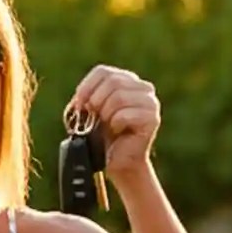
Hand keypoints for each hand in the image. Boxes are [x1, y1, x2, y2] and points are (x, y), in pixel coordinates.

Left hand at [68, 64, 159, 180]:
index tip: (79, 104)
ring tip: (107, 125)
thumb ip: (86, 99)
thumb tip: (80, 99)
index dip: (87, 86)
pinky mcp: (152, 118)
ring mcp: (150, 102)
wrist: (118, 160)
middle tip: (94, 117)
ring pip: (119, 97)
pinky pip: (125, 114)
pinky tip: (118, 130)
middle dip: (96, 101)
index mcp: (126, 80)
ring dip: (106, 114)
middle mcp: (142, 87)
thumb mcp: (90, 112)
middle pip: (113, 81)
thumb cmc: (103, 135)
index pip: (103, 72)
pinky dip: (115, 124)